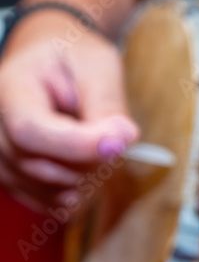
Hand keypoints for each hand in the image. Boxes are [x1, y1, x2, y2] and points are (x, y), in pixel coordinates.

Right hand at [0, 9, 138, 214]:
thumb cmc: (71, 58)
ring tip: (96, 140)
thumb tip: (123, 138)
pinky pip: (54, 204)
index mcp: (8, 90)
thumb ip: (107, 102)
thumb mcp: (97, 64)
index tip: (120, 141)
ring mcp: (0, 160)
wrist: (48, 61)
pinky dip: (81, 190)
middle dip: (94, 158)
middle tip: (115, 130)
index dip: (79, 145)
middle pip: (45, 167)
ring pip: (53, 191)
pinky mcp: (15, 181)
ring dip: (91, 176)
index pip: (31, 131)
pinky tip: (86, 163)